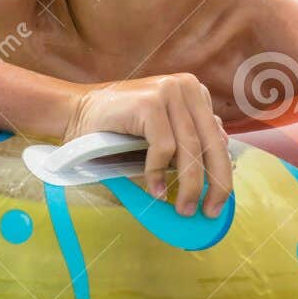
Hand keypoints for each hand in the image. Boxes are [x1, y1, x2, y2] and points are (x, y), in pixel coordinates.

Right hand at [62, 74, 232, 217]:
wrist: (74, 112)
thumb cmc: (119, 130)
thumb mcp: (162, 135)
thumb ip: (189, 144)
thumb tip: (219, 177)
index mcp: (195, 93)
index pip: (217, 138)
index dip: (223, 172)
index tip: (219, 201)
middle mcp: (186, 87)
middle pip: (211, 143)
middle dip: (216, 183)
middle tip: (210, 211)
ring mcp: (169, 92)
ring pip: (190, 148)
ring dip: (188, 185)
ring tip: (183, 208)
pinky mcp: (150, 102)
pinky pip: (164, 147)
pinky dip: (159, 173)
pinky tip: (155, 190)